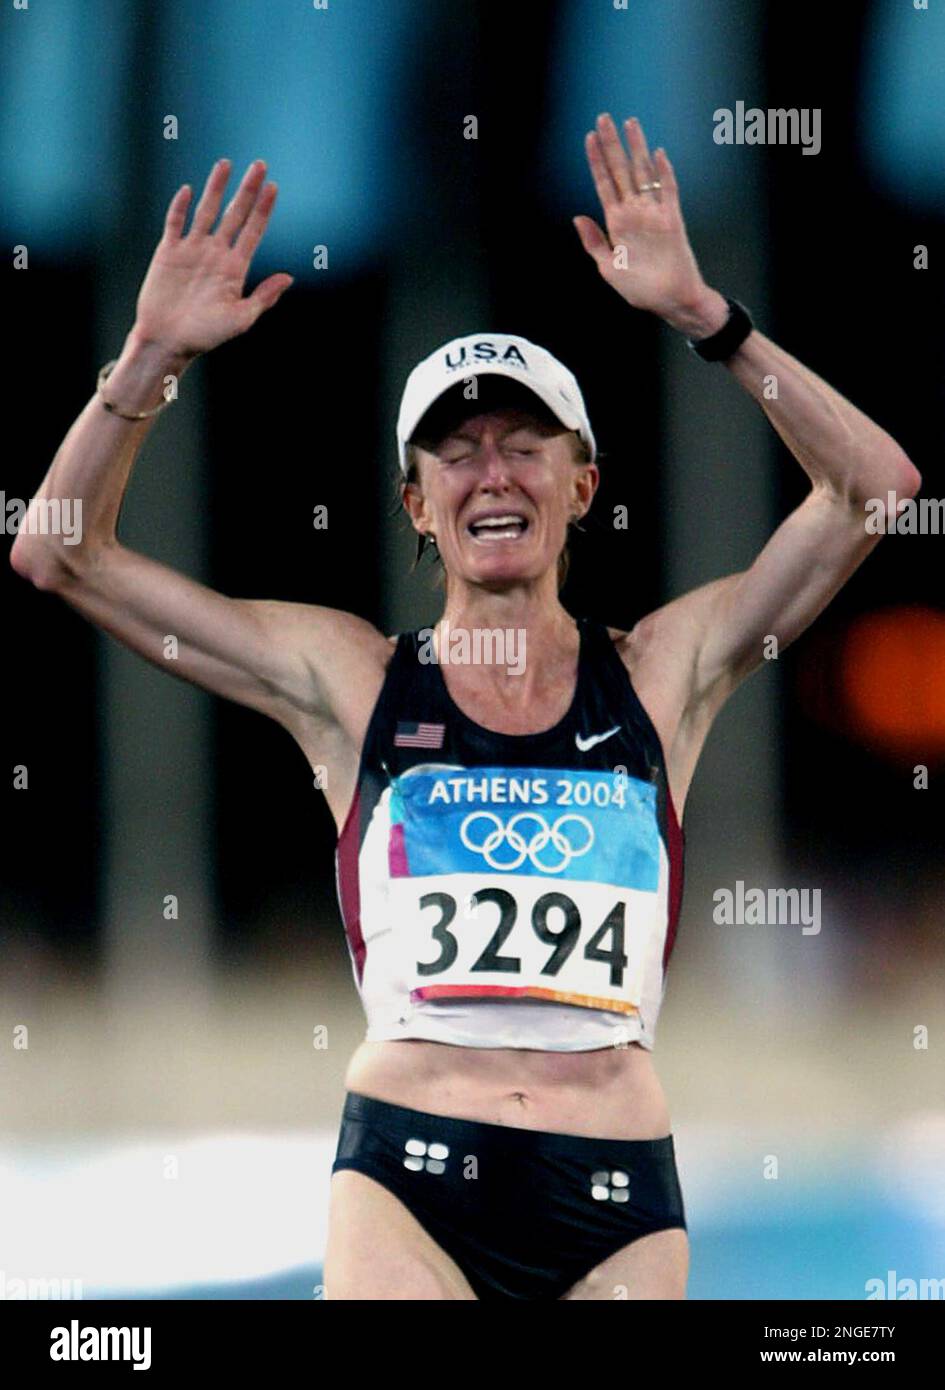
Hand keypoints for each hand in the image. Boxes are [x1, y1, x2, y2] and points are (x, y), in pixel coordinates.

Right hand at [132, 159, 292, 358]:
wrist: (168, 341)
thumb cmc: (205, 335)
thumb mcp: (241, 319)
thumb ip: (263, 297)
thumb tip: (290, 277)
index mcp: (235, 268)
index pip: (253, 231)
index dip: (263, 209)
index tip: (273, 187)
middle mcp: (216, 253)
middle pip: (235, 214)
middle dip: (247, 190)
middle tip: (260, 164)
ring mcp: (192, 250)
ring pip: (206, 210)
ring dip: (216, 188)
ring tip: (226, 164)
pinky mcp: (168, 252)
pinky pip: (175, 223)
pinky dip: (180, 207)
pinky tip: (188, 190)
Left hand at [573, 114, 726, 334]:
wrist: (670, 301)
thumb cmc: (640, 289)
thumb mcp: (608, 268)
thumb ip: (593, 242)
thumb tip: (578, 217)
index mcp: (616, 223)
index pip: (604, 184)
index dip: (597, 161)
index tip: (589, 138)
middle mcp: (634, 212)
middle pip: (621, 171)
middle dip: (612, 144)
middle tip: (604, 118)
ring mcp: (654, 213)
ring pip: (643, 173)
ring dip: (636, 148)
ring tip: (629, 123)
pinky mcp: (673, 219)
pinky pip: (668, 191)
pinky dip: (663, 173)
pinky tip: (657, 154)